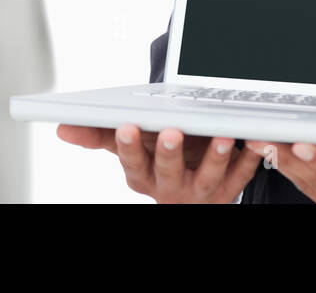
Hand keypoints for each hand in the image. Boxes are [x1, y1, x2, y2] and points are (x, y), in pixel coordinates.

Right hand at [58, 123, 260, 202]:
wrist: (191, 179)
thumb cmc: (156, 154)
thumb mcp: (129, 145)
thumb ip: (98, 134)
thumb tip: (61, 128)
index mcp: (142, 175)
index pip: (131, 164)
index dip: (128, 147)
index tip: (126, 126)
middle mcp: (169, 187)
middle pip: (167, 172)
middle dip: (168, 152)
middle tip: (170, 130)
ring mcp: (200, 191)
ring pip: (208, 177)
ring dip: (216, 157)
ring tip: (222, 135)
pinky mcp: (228, 190)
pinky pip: (241, 177)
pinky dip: (249, 160)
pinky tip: (254, 142)